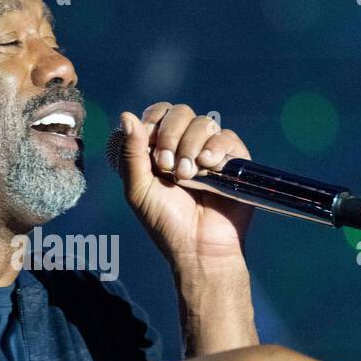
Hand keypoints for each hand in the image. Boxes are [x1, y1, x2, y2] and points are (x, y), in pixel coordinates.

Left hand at [113, 103, 254, 264]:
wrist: (198, 247)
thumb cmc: (165, 222)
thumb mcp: (138, 189)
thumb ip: (131, 153)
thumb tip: (126, 115)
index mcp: (160, 148)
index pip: (158, 113)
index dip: (154, 123)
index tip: (151, 150)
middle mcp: (186, 145)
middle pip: (180, 112)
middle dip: (171, 135)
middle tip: (167, 165)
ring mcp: (210, 151)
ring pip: (203, 123)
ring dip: (190, 146)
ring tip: (186, 176)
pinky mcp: (234, 160)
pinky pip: (226, 137)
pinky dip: (215, 148)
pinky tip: (207, 165)